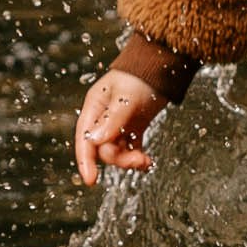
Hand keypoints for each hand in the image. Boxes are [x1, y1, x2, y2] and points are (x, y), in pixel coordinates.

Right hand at [74, 64, 168, 185]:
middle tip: (138, 160)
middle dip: (119, 158)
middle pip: (103, 149)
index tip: (91, 180)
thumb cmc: (139, 76)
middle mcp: (103, 119)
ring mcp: (119, 125)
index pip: (85, 138)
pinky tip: (148, 162)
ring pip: (118, 152)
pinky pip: (131, 150)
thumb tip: (94, 141)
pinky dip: (138, 158)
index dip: (85, 160)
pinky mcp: (133, 129)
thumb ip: (112, 119)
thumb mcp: (126, 97)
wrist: (161, 67)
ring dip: (130, 160)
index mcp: (94, 107)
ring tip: (146, 161)